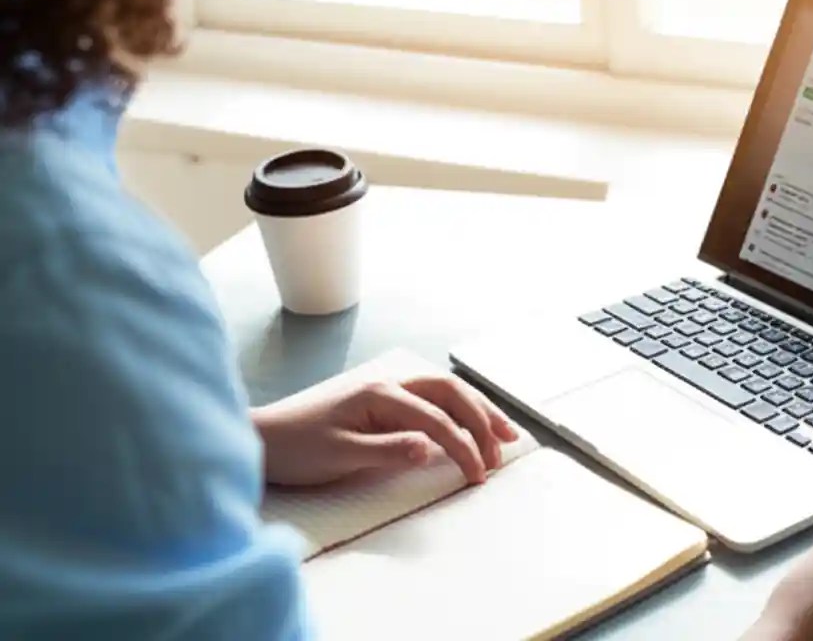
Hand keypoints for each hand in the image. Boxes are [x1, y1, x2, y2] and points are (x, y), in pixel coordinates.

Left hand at [251, 370, 518, 486]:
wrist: (262, 438)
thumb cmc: (296, 448)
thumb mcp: (339, 455)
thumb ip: (388, 450)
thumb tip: (431, 447)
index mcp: (380, 394)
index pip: (437, 420)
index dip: (464, 447)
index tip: (478, 475)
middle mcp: (389, 384)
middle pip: (451, 392)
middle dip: (482, 420)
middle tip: (502, 451)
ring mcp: (386, 389)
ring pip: (445, 390)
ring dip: (477, 409)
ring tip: (504, 432)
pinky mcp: (382, 400)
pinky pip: (432, 397)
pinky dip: (458, 408)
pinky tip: (469, 420)